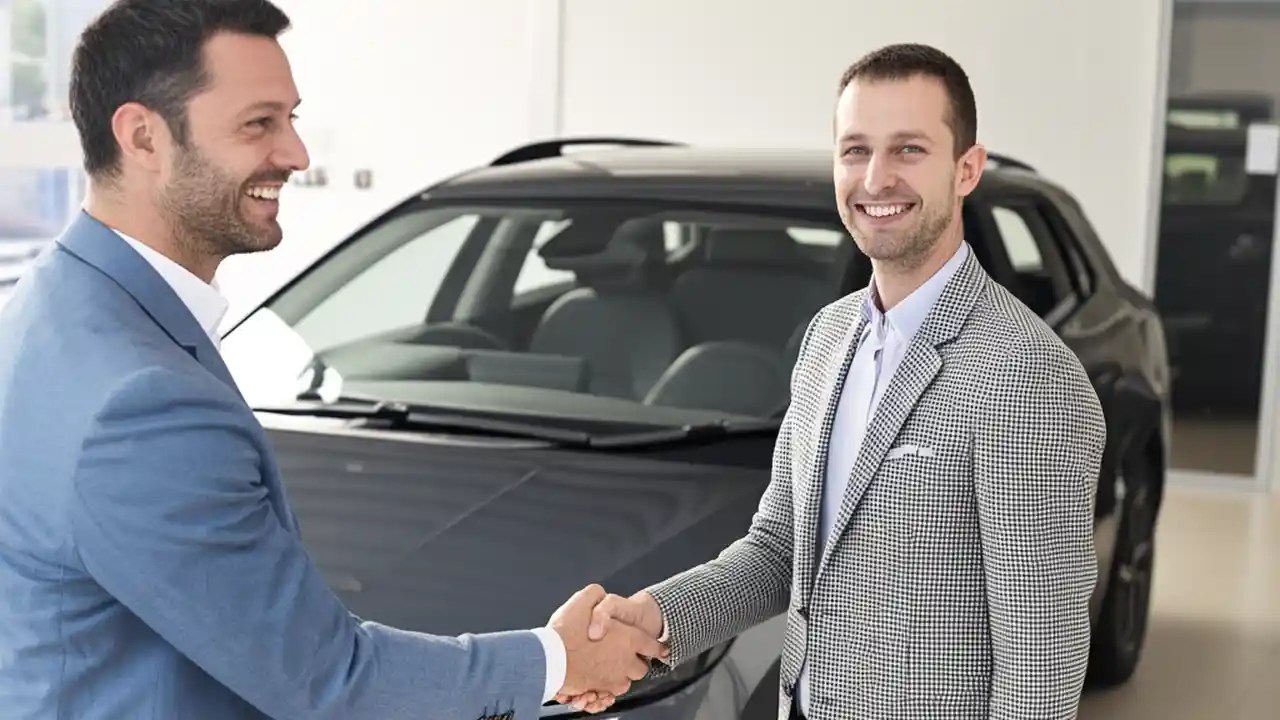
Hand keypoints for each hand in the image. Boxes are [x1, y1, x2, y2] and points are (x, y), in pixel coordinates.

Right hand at [548, 585, 666, 710]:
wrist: (550, 659)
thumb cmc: (566, 632)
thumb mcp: (582, 599)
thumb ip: (596, 594)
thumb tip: (599, 594)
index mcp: (629, 637)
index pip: (653, 646)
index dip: (657, 647)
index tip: (661, 649)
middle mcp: (626, 660)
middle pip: (642, 668)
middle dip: (636, 663)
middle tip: (625, 656)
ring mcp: (614, 678)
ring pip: (626, 682)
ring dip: (621, 675)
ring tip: (610, 667)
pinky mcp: (600, 690)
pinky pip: (610, 693)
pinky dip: (608, 687)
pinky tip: (599, 680)